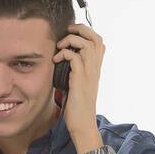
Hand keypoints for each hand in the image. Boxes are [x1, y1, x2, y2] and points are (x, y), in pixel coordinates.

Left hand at [53, 23, 103, 139]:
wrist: (82, 124)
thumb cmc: (77, 108)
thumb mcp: (76, 85)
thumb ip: (74, 72)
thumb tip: (61, 62)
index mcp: (95, 69)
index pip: (99, 42)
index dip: (87, 33)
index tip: (72, 35)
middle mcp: (95, 68)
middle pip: (96, 38)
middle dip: (80, 29)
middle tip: (67, 32)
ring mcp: (89, 73)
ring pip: (86, 44)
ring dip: (70, 40)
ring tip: (60, 47)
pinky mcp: (80, 79)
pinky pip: (73, 56)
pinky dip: (63, 54)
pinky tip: (55, 60)